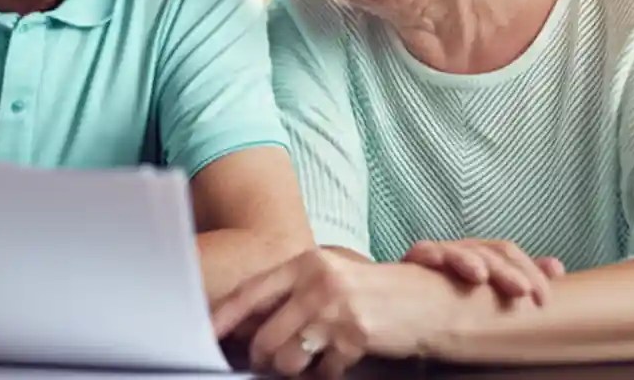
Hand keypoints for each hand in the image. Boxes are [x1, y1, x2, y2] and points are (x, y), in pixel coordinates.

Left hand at [211, 249, 454, 377]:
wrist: (428, 301)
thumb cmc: (374, 294)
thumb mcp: (329, 282)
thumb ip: (291, 296)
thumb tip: (247, 326)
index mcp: (306, 264)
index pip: (250, 293)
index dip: (224, 317)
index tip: (205, 335)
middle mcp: (317, 282)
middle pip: (264, 336)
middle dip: (262, 358)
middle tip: (268, 363)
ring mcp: (335, 309)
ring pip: (287, 359)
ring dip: (292, 370)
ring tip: (308, 360)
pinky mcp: (354, 336)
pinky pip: (321, 372)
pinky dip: (325, 374)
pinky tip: (337, 360)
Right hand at [402, 239, 564, 304]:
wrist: (412, 301)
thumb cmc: (456, 295)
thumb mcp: (491, 289)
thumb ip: (520, 277)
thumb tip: (557, 268)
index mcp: (484, 255)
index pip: (510, 254)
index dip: (530, 272)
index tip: (543, 300)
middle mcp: (464, 250)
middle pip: (489, 252)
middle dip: (507, 270)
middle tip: (523, 292)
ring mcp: (439, 254)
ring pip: (458, 251)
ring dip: (469, 260)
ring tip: (480, 276)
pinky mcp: (413, 261)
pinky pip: (422, 252)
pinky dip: (429, 254)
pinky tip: (437, 262)